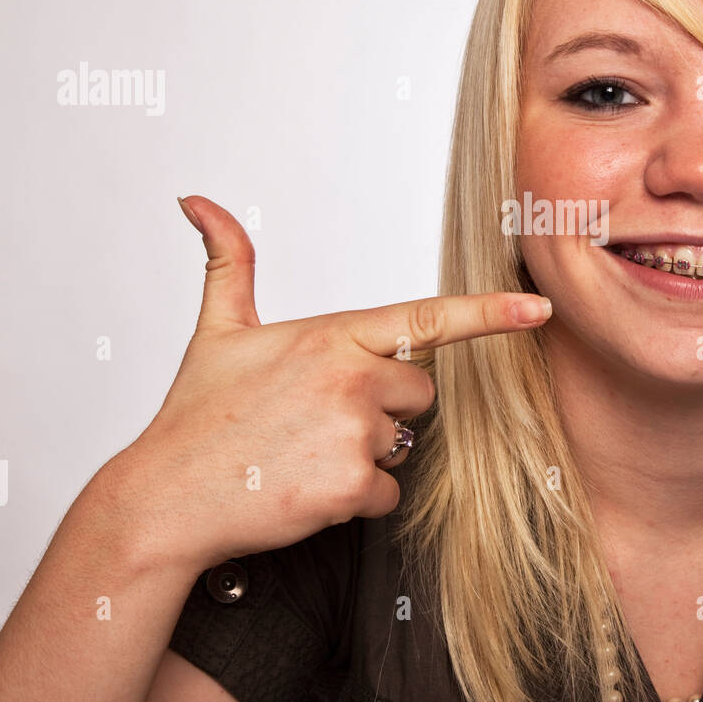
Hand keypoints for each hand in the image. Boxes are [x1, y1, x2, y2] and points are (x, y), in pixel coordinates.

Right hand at [119, 195, 551, 572]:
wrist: (166, 498)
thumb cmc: (196, 417)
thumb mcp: (217, 331)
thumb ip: (227, 262)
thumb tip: (199, 202)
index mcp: (332, 336)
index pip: (426, 319)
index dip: (489, 312)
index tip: (536, 308)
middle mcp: (351, 378)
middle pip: (421, 394)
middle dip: (385, 408)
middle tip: (320, 418)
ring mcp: (354, 433)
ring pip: (403, 445)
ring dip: (364, 454)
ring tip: (303, 452)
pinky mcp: (351, 486)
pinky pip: (388, 494)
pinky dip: (355, 498)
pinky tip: (307, 487)